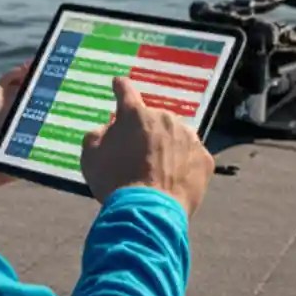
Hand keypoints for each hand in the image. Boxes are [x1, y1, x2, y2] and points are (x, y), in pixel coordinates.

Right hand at [80, 77, 214, 217]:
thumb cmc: (114, 182)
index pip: (126, 92)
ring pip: (176, 137)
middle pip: (153, 120)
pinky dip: (184, 165)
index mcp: (135, 114)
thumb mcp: (90, 157)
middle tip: (137, 157)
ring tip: (158, 173)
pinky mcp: (205, 159)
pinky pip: (192, 157)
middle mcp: (165, 118)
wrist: (148, 212)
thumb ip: (98, 135)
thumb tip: (110, 128)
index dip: (120, 87)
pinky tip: (173, 182)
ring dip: (167, 147)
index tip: (119, 83)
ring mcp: (189, 137)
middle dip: (145, 132)